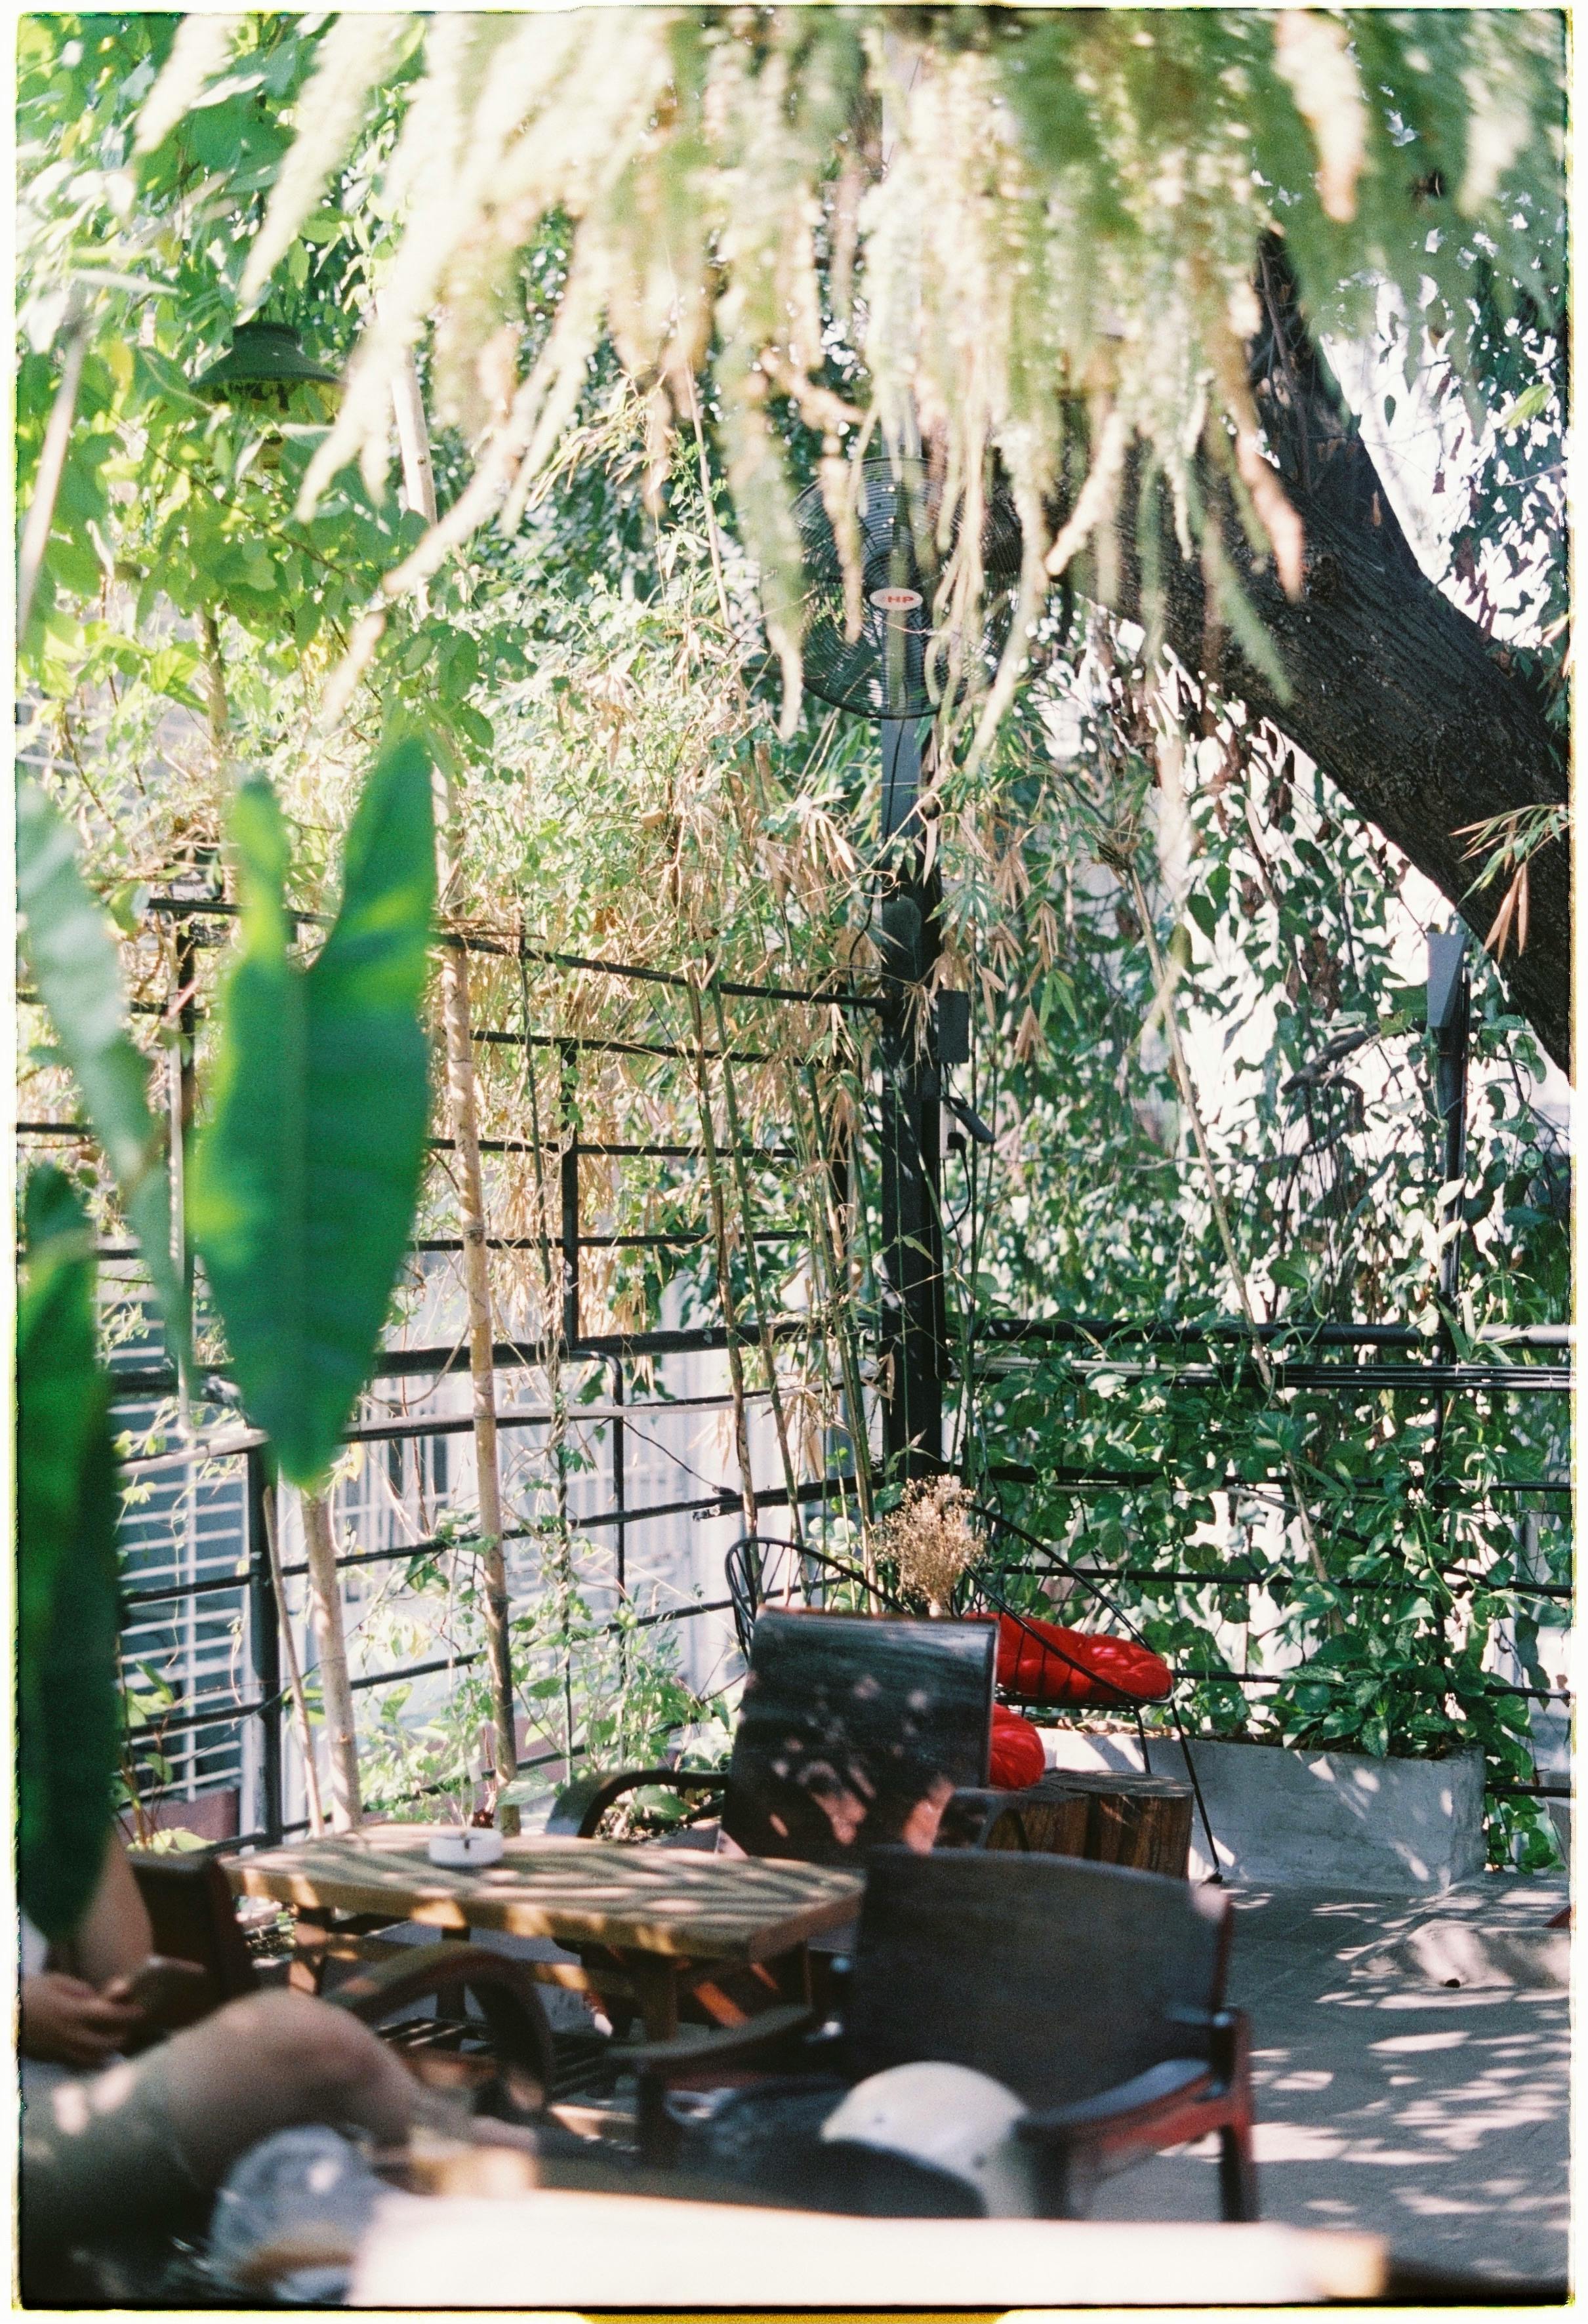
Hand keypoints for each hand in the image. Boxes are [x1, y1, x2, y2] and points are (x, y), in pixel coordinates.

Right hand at [20, 1971, 144, 2068]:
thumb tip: (95, 1996)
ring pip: (91, 2058)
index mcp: (71, 2012)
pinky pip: (75, 2064)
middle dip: (120, 2036)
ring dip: (107, 2052)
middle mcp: (67, 2034)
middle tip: (128, 2028)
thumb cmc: (27, 1994)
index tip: (141, 2011)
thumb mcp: (52, 1981)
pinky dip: (90, 2061)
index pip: (108, 2015)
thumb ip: (77, 1989)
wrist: (5, 2017)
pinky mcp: (50, 2058)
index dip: (127, 2014)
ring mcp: (58, 2049)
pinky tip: (96, 2056)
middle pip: (104, 2042)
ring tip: (115, 2042)